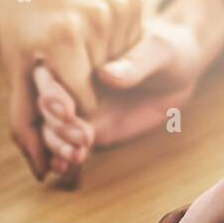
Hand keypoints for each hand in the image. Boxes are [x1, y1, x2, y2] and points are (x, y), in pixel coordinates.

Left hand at [0, 0, 140, 177]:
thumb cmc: (19, 25)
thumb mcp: (17, 69)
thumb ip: (29, 119)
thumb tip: (41, 170)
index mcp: (63, 40)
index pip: (80, 105)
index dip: (71, 114)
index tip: (60, 109)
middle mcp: (94, 19)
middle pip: (100, 87)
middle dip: (86, 91)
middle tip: (68, 78)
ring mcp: (117, 5)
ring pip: (117, 64)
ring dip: (100, 68)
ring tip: (80, 50)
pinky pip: (129, 39)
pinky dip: (115, 46)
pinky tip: (96, 34)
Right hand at [36, 0, 223, 180]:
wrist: (180, 74)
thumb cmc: (169, 51)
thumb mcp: (159, 51)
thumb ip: (134, 63)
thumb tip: (107, 75)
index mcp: (76, 53)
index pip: (49, 72)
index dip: (51, 93)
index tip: (67, 110)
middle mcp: (69, 83)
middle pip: (42, 107)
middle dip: (55, 126)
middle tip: (82, 138)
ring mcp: (77, 110)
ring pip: (50, 131)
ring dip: (57, 147)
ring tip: (78, 157)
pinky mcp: (90, 132)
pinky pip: (67, 148)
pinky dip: (62, 161)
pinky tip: (69, 171)